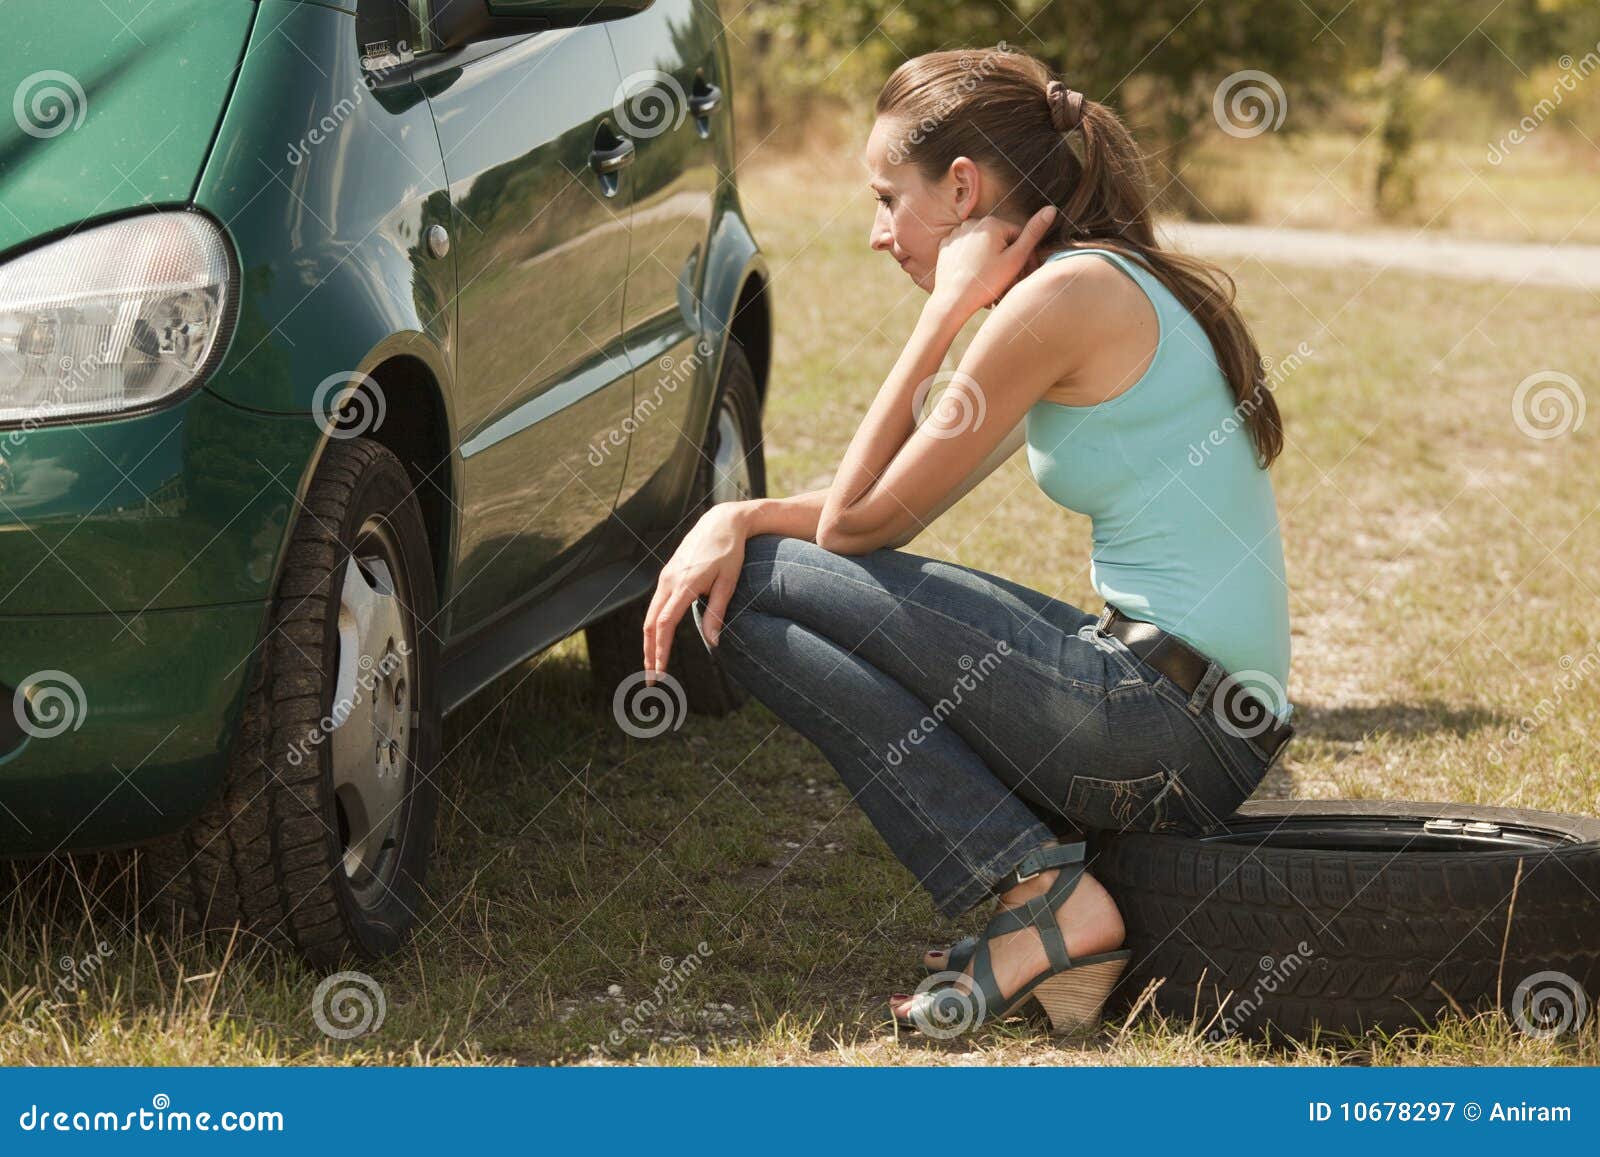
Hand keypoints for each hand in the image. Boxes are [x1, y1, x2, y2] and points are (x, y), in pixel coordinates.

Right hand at [642, 502, 749, 681]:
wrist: (721, 522)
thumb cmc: (730, 552)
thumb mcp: (729, 582)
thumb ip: (718, 613)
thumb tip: (713, 643)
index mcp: (684, 584)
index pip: (666, 624)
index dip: (661, 650)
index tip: (660, 671)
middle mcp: (668, 581)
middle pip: (651, 624)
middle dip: (650, 653)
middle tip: (653, 679)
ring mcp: (665, 577)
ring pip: (650, 616)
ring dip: (649, 642)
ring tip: (652, 665)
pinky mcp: (667, 575)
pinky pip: (656, 605)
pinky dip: (654, 627)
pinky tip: (657, 641)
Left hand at [931, 204, 1058, 317]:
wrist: (952, 301)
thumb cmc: (986, 282)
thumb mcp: (1015, 258)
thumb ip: (1033, 233)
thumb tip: (1051, 209)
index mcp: (991, 222)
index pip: (1018, 236)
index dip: (1027, 256)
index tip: (1027, 274)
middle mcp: (972, 223)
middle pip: (1000, 241)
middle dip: (1008, 260)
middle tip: (1010, 284)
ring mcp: (956, 234)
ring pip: (983, 247)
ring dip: (992, 262)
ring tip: (993, 285)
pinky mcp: (946, 247)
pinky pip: (966, 252)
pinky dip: (973, 262)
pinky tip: (976, 278)